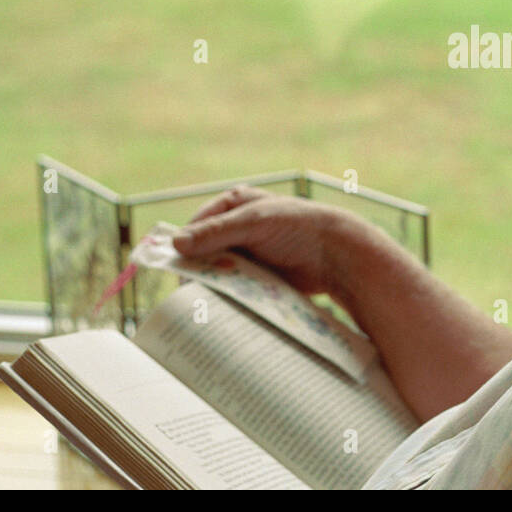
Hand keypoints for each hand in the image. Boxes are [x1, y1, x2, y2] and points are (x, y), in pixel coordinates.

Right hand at [171, 185, 353, 296]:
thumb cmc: (297, 227)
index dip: (183, 249)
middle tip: (193, 292)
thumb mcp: (254, 223)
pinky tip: (223, 306)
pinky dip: (227, 293)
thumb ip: (216, 232)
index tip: (176, 273)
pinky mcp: (256, 274)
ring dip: (212, 284)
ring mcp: (246, 252)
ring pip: (216, 270)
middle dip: (198, 270)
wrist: (336, 254)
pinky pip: (233, 285)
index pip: (194, 228)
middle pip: (203, 252)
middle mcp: (235, 228)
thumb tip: (175, 244)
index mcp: (232, 205)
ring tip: (208, 301)